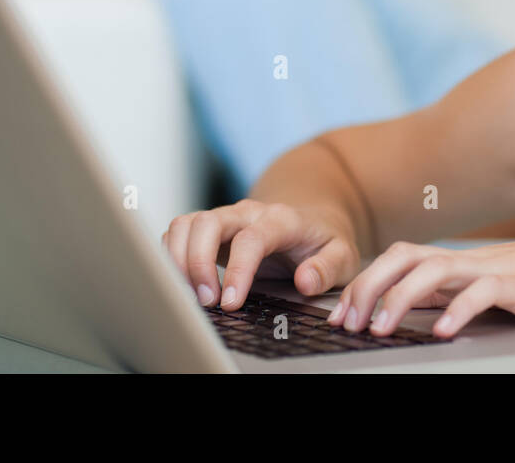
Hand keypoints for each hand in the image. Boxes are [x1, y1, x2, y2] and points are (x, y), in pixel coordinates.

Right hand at [161, 200, 361, 309]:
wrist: (313, 217)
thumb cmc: (324, 239)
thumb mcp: (343, 255)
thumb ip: (327, 268)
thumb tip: (304, 281)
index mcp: (281, 219)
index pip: (251, 238)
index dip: (237, 270)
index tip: (230, 303)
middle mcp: (248, 213)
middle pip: (208, 223)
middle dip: (198, 263)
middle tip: (206, 302)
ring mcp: (226, 218)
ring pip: (186, 224)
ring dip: (179, 260)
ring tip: (191, 296)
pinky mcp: (210, 228)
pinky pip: (178, 231)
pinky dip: (171, 256)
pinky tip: (182, 284)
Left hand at [326, 229, 514, 336]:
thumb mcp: (490, 290)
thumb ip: (455, 297)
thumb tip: (413, 315)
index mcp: (459, 261)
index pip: (398, 259)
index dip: (363, 283)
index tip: (339, 314)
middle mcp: (468, 259)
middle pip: (403, 257)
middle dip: (367, 287)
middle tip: (348, 322)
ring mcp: (492, 268)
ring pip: (431, 270)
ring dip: (398, 298)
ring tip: (380, 329)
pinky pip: (481, 292)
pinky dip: (457, 311)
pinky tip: (441, 333)